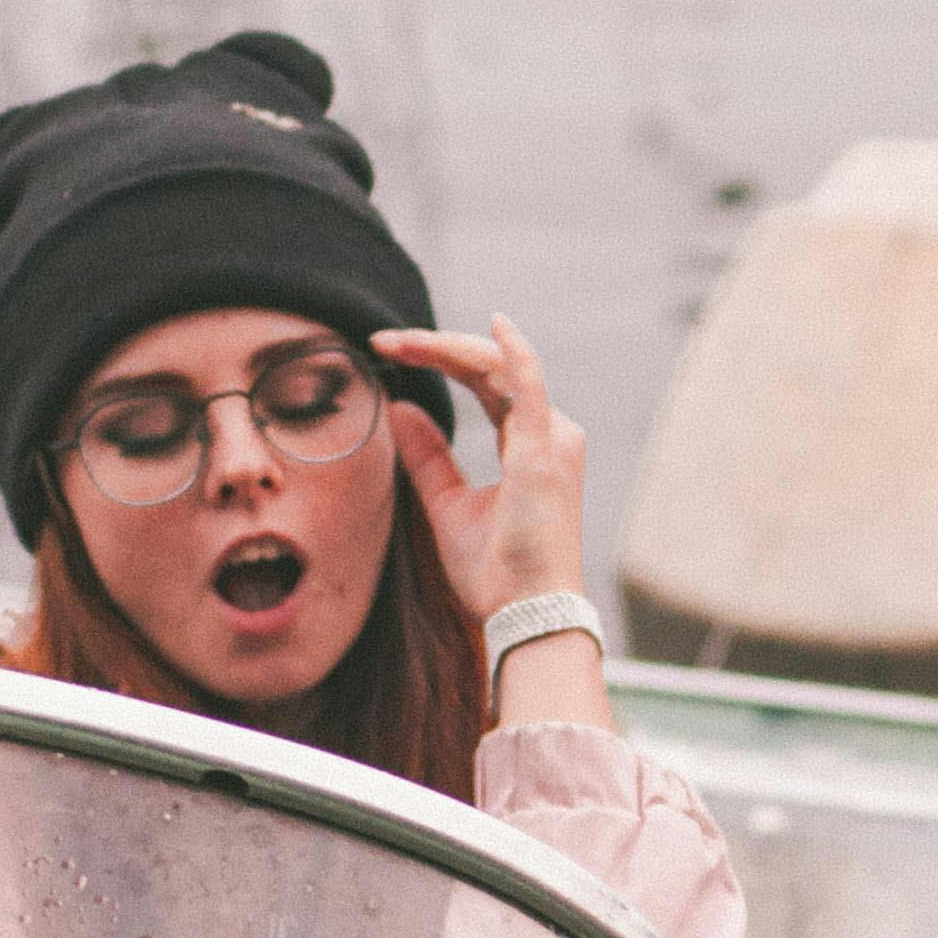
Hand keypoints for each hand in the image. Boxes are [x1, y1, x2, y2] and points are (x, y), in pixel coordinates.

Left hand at [375, 317, 610, 727]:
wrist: (524, 613)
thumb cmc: (496, 572)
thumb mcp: (447, 505)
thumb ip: (428, 457)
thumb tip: (398, 409)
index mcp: (530, 444)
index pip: (484, 384)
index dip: (439, 361)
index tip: (389, 352)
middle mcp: (549, 432)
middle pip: (489, 369)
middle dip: (435, 348)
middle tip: (384, 340)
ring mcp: (553, 438)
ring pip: (500, 368)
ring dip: (448, 348)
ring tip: (401, 340)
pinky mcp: (548, 449)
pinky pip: (532, 387)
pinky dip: (515, 352)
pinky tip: (496, 323)